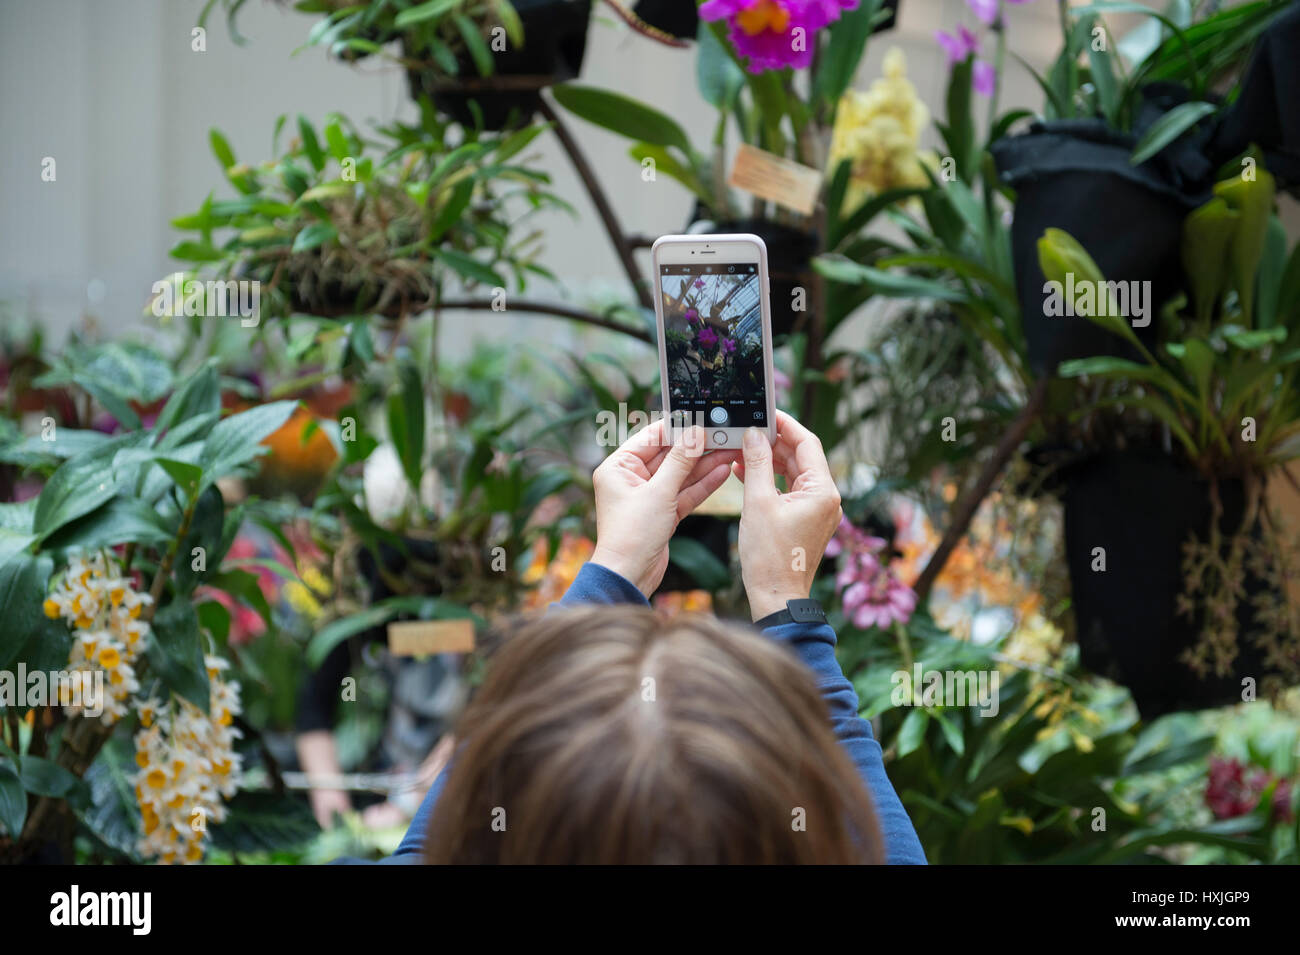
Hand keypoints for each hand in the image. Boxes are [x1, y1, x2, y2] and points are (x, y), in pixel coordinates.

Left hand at [590, 422, 736, 596]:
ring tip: (730, 450)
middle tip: (722, 434)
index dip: (678, 428)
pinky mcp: (662, 512)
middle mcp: (631, 479)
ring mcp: (648, 496)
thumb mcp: (658, 493)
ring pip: (680, 475)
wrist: (629, 576)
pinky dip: (702, 485)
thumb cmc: (631, 536)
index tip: (701, 419)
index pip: (651, 438)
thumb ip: (679, 462)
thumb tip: (694, 433)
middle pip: (669, 455)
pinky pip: (684, 493)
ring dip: (704, 464)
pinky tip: (722, 471)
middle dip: (696, 447)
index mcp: (618, 467)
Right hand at [733, 411, 841, 619]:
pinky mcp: (806, 520)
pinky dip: (770, 481)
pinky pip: (790, 491)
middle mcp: (827, 498)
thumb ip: (756, 464)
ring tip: (742, 451)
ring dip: (769, 461)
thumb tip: (755, 435)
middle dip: (774, 443)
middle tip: (749, 431)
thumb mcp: (757, 503)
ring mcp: (818, 510)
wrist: (776, 596)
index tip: (767, 413)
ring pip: (794, 473)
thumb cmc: (770, 557)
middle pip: (801, 457)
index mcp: (823, 491)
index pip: (807, 443)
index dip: (786, 425)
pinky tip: (746, 473)